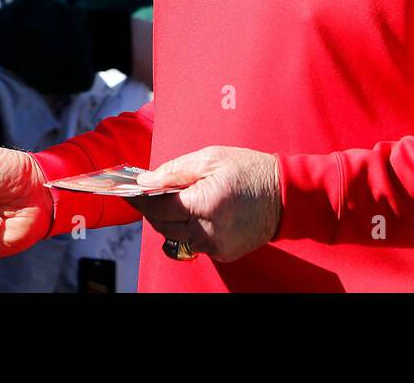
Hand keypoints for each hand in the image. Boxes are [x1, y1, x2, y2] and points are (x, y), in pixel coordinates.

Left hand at [130, 146, 280, 262]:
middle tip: (149, 193)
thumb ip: (175, 171)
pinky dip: (189, 229)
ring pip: (176, 237)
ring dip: (170, 220)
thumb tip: (145, 182)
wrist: (285, 195)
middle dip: (153, 209)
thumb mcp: (211, 158)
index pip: (159, 207)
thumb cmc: (249, 170)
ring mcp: (216, 246)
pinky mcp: (223, 254)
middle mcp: (209, 230)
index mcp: (205, 203)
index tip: (128, 191)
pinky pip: (194, 243)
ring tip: (176, 200)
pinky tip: (197, 213)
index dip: (141, 199)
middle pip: (163, 225)